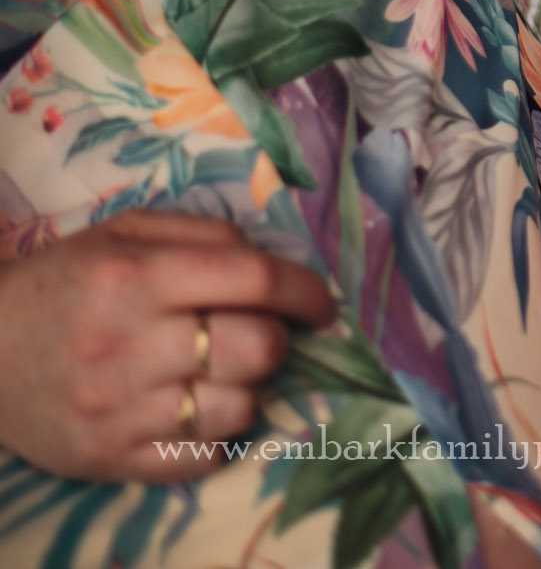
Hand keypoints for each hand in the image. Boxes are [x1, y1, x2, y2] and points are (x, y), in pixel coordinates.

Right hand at [0, 210, 336, 481]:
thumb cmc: (63, 284)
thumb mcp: (123, 234)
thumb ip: (205, 235)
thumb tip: (275, 261)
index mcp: (134, 278)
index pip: (253, 279)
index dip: (305, 290)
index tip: (321, 302)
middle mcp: (127, 345)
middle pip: (257, 348)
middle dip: (275, 338)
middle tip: (257, 333)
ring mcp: (117, 412)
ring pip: (239, 408)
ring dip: (247, 389)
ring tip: (219, 373)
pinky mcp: (109, 461)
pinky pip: (203, 457)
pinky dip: (213, 435)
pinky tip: (190, 409)